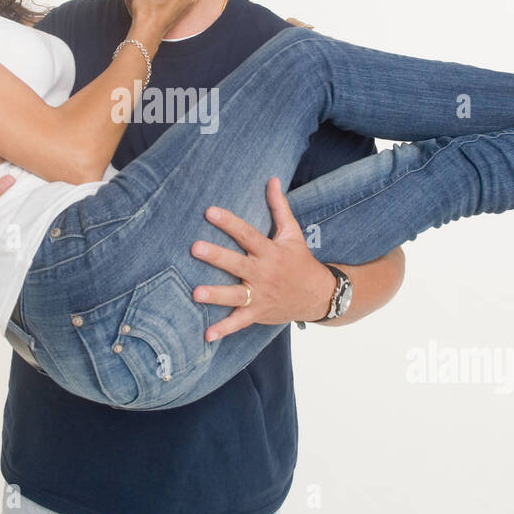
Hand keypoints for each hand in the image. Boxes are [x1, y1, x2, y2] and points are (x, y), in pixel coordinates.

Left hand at [189, 177, 336, 341]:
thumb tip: (272, 178)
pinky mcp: (258, 313)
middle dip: (216, 256)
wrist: (318, 295)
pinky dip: (224, 330)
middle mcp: (263, 273)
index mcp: (270, 251)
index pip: (247, 234)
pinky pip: (239, 322)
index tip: (209, 211)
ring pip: (235, 295)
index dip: (229, 222)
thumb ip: (279, 207)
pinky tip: (206, 334)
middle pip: (237, 263)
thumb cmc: (300, 260)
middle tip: (195, 248)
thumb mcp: (292, 233)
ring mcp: (260, 295)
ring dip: (216, 295)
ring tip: (195, 293)